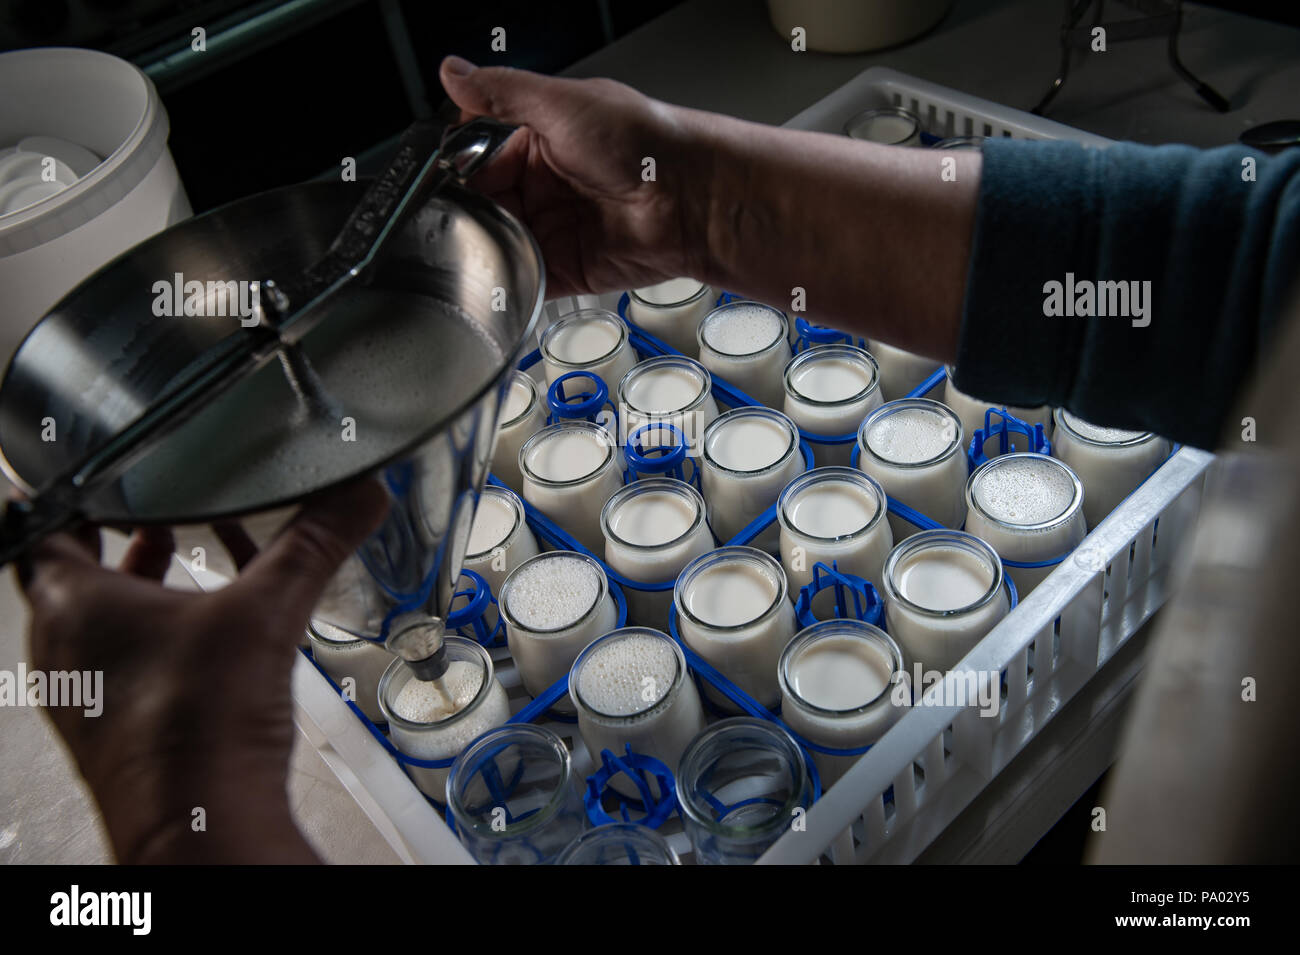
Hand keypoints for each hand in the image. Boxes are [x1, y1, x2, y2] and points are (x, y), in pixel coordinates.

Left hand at [17, 480, 387, 863]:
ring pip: (100, 626)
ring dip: (141, 595)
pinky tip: (207, 646)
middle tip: (159, 521)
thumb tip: (355, 498)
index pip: (46, 526)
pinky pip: (121, 671)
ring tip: (187, 574)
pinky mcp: (112, 732)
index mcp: (71, 603)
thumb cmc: (194, 727)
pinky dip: (155, 645)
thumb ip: (312, 546)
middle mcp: (63, 649)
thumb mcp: (267, 611)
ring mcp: (82, 696)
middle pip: (75, 575)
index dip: (80, 496)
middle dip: (123, 544)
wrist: (199, 825)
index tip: (110, 481)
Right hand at [439, 55, 712, 298]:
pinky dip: (510, 283)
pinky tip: (493, 280)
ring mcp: (556, 230)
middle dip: (467, 216)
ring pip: (501, 244)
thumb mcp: (563, 104)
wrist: (691, 197)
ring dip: (485, 250)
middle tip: (449, 222)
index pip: (481, 159)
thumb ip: (502, 93)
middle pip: (487, 206)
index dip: (459, 172)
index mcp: (541, 143)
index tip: (436, 183)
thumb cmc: (643, 142)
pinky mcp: (569, 270)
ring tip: (466, 252)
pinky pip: (528, 280)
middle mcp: (547, 188)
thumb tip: (453, 72)